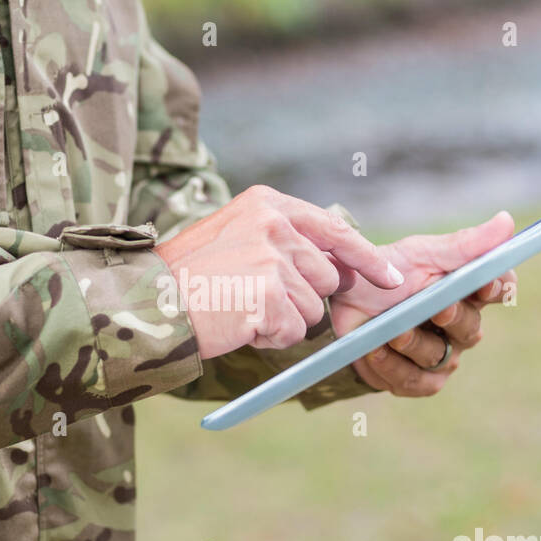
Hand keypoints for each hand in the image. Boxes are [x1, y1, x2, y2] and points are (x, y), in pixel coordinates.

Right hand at [153, 186, 404, 359]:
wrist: (148, 301)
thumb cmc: (188, 276)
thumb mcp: (235, 236)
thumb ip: (283, 241)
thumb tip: (337, 267)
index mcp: (268, 204)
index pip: (335, 231)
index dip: (367, 259)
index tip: (392, 278)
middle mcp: (275, 224)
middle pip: (326, 279)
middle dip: (300, 299)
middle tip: (251, 299)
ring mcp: (274, 259)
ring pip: (312, 310)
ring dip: (282, 320)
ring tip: (238, 308)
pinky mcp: (270, 295)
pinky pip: (293, 331)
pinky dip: (268, 337)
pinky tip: (237, 323)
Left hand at [329, 211, 516, 396]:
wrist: (344, 298)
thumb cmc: (389, 272)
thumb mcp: (422, 252)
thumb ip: (465, 244)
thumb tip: (507, 221)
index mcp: (469, 290)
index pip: (500, 289)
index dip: (498, 288)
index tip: (486, 285)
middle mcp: (461, 326)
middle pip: (470, 329)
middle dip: (452, 318)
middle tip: (437, 308)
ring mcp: (440, 356)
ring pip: (439, 358)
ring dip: (413, 344)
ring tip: (391, 331)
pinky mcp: (415, 380)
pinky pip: (413, 382)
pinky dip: (392, 367)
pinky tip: (374, 351)